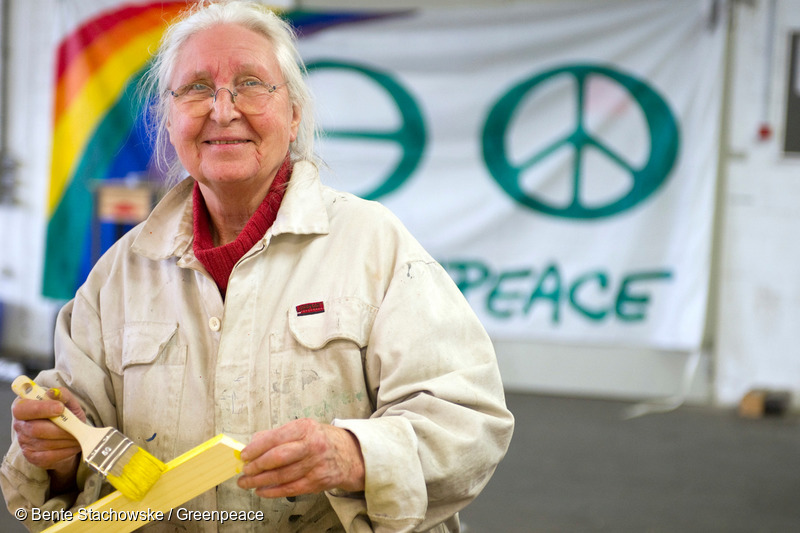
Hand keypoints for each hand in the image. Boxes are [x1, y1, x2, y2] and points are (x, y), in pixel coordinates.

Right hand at [12, 387, 86, 489]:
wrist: (66, 435)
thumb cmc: (65, 415)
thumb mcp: (68, 402)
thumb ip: (62, 395)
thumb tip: (54, 393)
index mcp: (23, 406)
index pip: (23, 409)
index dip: (41, 409)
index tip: (60, 408)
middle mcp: (19, 425)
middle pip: (35, 428)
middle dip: (59, 428)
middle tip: (76, 427)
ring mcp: (24, 442)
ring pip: (44, 443)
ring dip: (65, 440)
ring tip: (78, 436)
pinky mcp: (32, 456)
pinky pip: (48, 456)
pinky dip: (65, 451)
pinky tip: (73, 446)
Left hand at [237, 418, 364, 497]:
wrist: (351, 454)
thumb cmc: (323, 440)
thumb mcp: (303, 429)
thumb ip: (278, 434)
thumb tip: (253, 444)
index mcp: (306, 428)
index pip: (275, 438)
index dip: (255, 448)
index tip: (244, 455)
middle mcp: (312, 445)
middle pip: (277, 458)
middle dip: (256, 466)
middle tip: (244, 470)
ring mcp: (316, 465)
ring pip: (281, 476)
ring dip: (260, 481)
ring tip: (247, 482)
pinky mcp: (317, 482)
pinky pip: (290, 489)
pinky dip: (272, 491)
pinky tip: (261, 490)